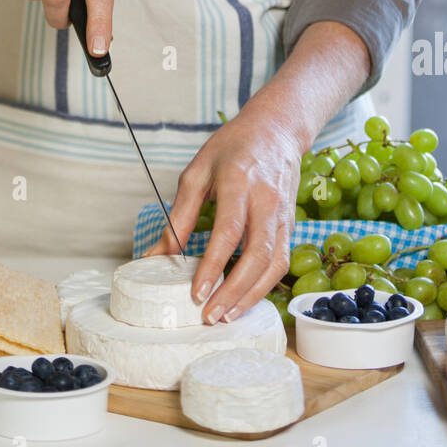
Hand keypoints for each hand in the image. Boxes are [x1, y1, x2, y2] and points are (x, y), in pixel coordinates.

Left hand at [144, 105, 298, 323]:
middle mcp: (266, 199)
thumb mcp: (197, 171)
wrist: (276, 130)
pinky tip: (244, 299)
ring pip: (274, 264)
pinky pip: (281, 261)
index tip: (196, 293)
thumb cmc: (232, 147)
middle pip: (256, 254)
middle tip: (209, 316)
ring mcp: (283, 213)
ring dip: (251, 295)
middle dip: (233, 291)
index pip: (229, 231)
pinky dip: (264, 285)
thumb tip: (156, 255)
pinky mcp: (290, 224)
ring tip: (226, 316)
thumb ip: (179, 215)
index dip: (213, 266)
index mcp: (239, 181)